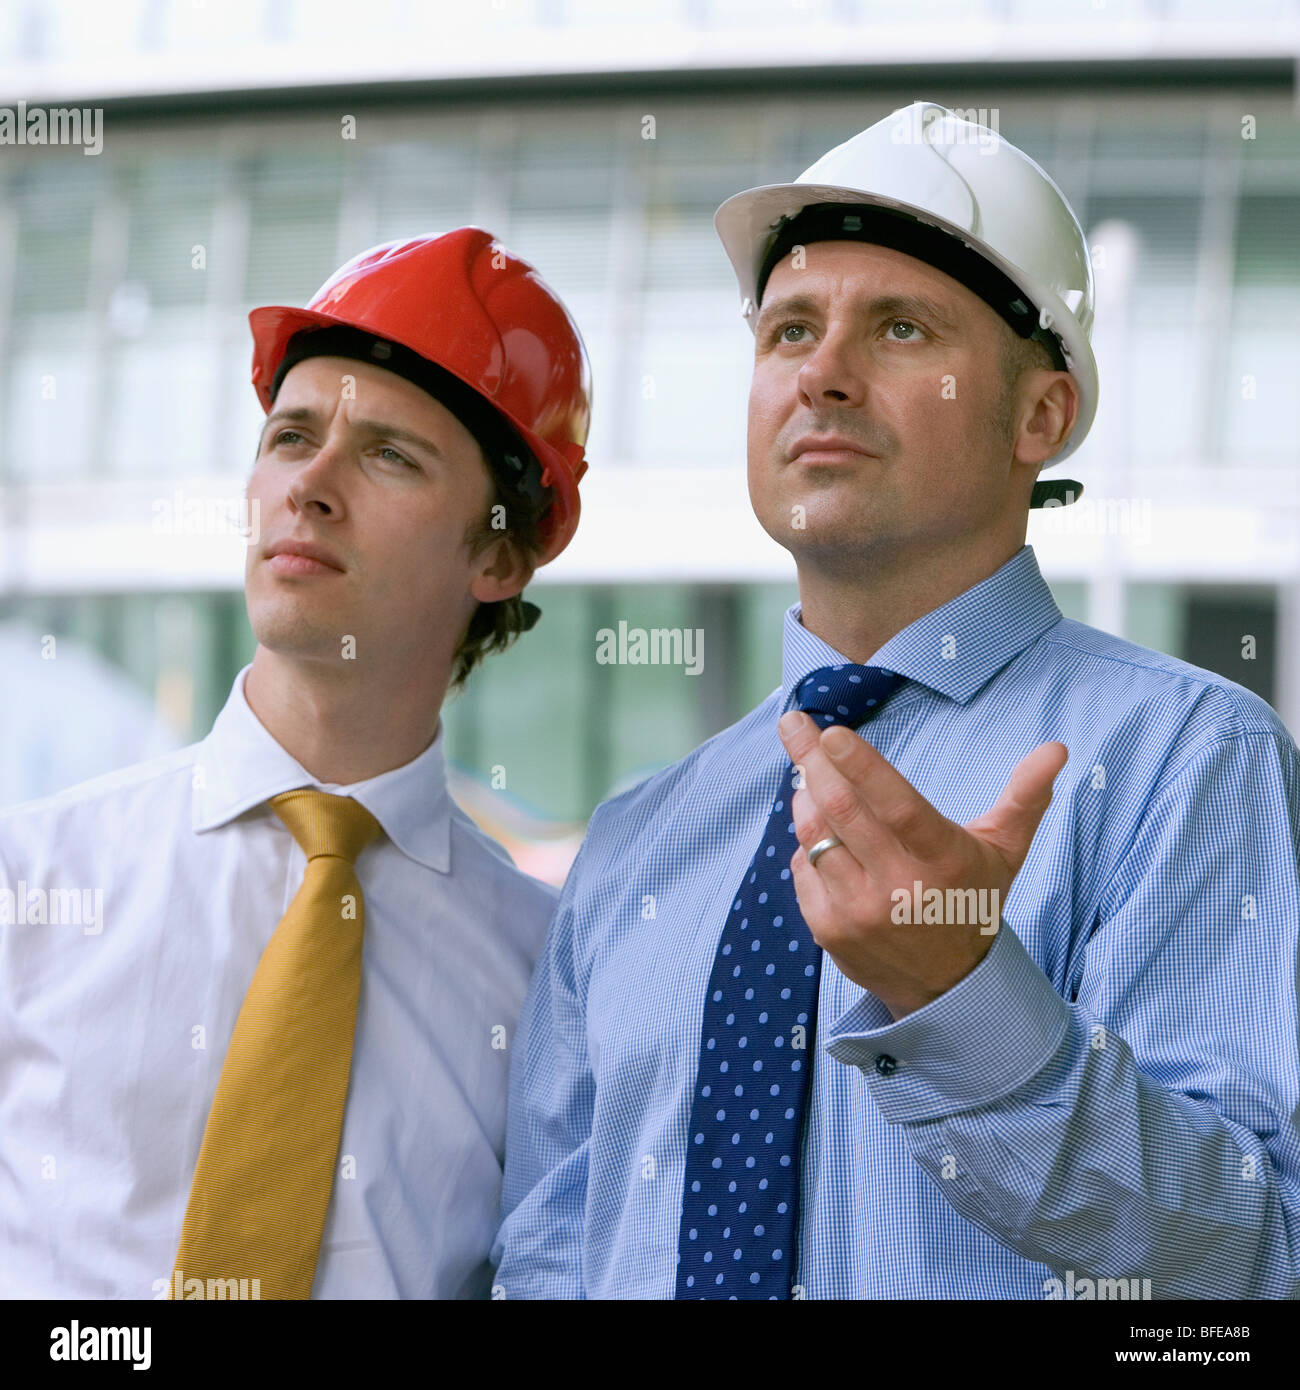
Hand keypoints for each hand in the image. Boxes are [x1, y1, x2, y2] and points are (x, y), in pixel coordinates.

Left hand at [777, 711, 1066, 1019]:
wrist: (947, 987)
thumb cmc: (972, 901)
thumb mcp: (1004, 851)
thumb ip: (1024, 797)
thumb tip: (1056, 749)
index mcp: (942, 860)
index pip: (899, 806)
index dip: (863, 767)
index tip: (832, 732)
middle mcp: (899, 889)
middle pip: (843, 811)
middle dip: (813, 760)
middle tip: (796, 724)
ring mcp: (859, 912)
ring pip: (814, 836)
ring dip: (805, 795)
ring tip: (808, 770)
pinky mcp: (828, 929)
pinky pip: (802, 867)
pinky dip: (805, 840)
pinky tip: (817, 827)